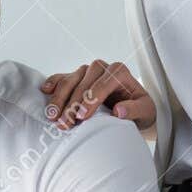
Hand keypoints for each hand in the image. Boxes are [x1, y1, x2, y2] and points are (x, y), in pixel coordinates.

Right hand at [40, 60, 155, 129]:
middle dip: (72, 103)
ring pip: (70, 80)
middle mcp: (102, 68)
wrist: (133, 109)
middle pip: (83, 82)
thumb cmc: (139, 110)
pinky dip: (53, 83)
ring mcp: (88, 71)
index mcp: (120, 72)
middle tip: (64, 123)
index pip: (102, 84)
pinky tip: (45, 91)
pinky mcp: (77, 77)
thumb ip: (135, 110)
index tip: (82, 116)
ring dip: (59, 98)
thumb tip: (119, 110)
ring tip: (52, 116)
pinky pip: (62, 77)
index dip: (90, 100)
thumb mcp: (145, 111)